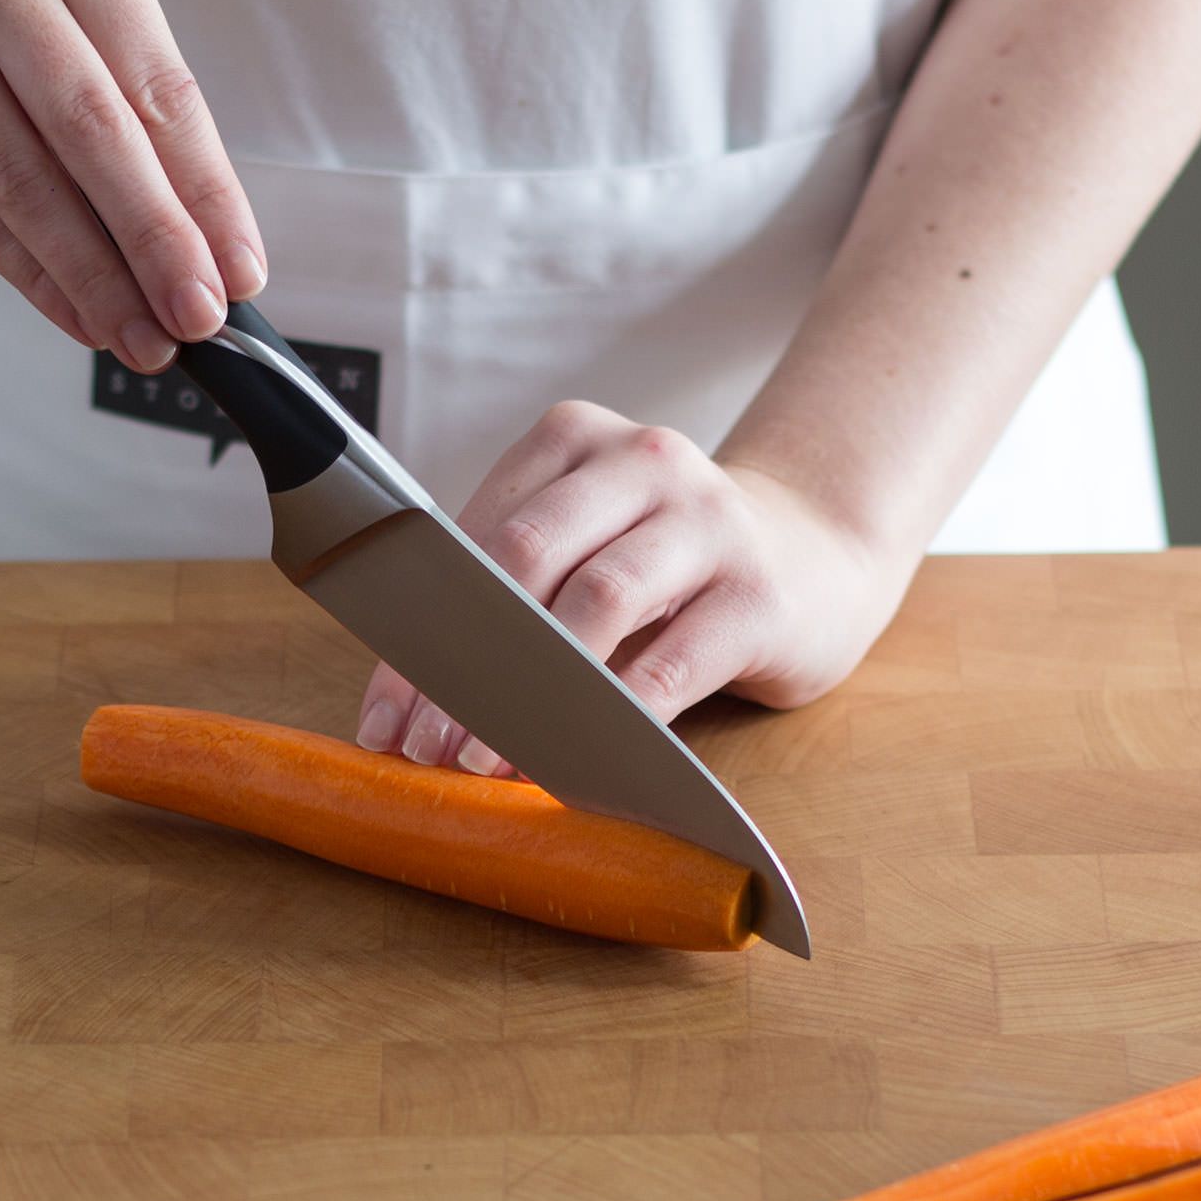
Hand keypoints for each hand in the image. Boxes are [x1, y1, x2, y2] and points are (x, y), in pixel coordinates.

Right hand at [0, 0, 264, 367]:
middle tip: (199, 317)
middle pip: (90, 134)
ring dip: (93, 279)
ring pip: (22, 184)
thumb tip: (197, 215)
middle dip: (155, 242)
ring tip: (146, 339)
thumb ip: (121, 71)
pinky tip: (78, 316)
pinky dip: (27, 273)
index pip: (155, 86)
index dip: (205, 188)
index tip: (241, 267)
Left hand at [353, 401, 918, 773]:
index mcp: (575, 440)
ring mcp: (710, 520)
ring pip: (598, 602)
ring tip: (486, 760)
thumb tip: (411, 704)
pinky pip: (673, 664)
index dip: (416, 634)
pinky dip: (614, 718)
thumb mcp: (587, 546)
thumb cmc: (670, 566)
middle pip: (526, 558)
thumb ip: (510, 596)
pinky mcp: (759, 593)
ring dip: (531, 693)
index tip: (385, 719)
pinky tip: (577, 760)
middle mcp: (644, 461)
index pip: (473, 538)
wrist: (815, 557)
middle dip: (463, 665)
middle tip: (427, 747)